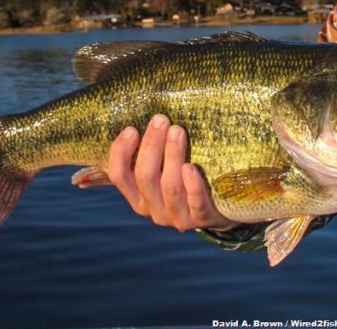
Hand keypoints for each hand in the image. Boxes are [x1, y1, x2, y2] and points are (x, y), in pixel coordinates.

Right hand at [108, 114, 238, 231]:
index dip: (120, 152)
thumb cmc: (185, 183)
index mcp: (138, 196)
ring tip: (177, 131)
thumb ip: (152, 154)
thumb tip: (146, 117)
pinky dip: (192, 184)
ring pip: (169, 186)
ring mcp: (176, 216)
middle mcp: (153, 209)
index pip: (119, 176)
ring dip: (172, 155)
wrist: (218, 212)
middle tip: (161, 120)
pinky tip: (191, 167)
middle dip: (151, 145)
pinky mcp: (201, 219)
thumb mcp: (163, 172)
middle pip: (145, 176)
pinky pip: (195, 203)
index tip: (131, 129)